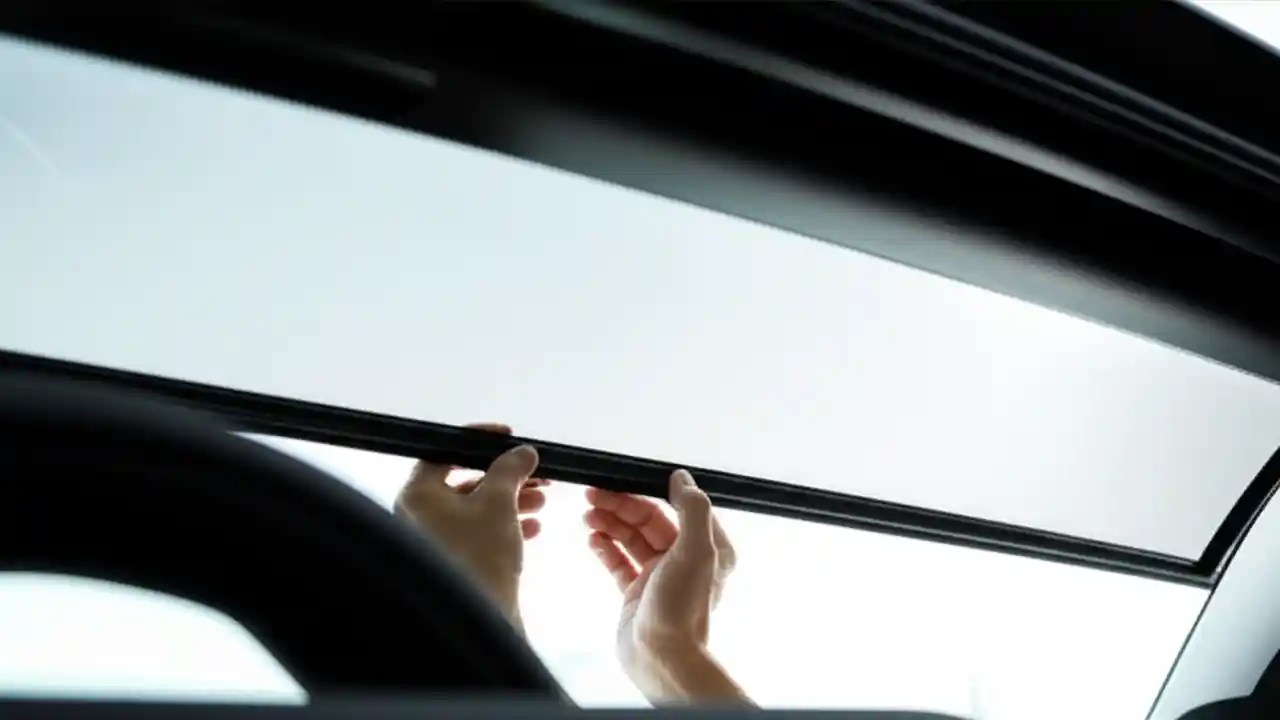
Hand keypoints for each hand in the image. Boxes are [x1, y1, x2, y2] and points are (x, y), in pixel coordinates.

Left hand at [395, 423, 545, 630]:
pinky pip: (477, 534)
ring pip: (474, 509)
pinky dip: (504, 526)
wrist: (478, 621)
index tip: (508, 437)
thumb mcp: (499, 502)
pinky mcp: (451, 563)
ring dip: (511, 501)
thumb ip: (511, 469)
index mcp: (417, 494)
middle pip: (465, 482)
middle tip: (535, 474)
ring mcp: (432, 542)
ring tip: (543, 501)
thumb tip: (522, 452)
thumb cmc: (479, 557)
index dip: (481, 441)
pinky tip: (534, 527)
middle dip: (506, 477)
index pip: (446, 452)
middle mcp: (417, 516)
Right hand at [585, 469, 746, 703]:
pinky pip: (619, 562)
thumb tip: (681, 478)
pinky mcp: (636, 593)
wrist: (661, 658)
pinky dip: (605, 548)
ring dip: (609, 524)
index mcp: (706, 547)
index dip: (646, 492)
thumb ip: (692, 510)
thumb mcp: (695, 551)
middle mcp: (684, 559)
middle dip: (621, 507)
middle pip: (649, 521)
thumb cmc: (681, 609)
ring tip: (587, 516)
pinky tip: (592, 539)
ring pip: (631, 539)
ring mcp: (658, 576)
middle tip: (592, 495)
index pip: (674, 507)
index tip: (620, 480)